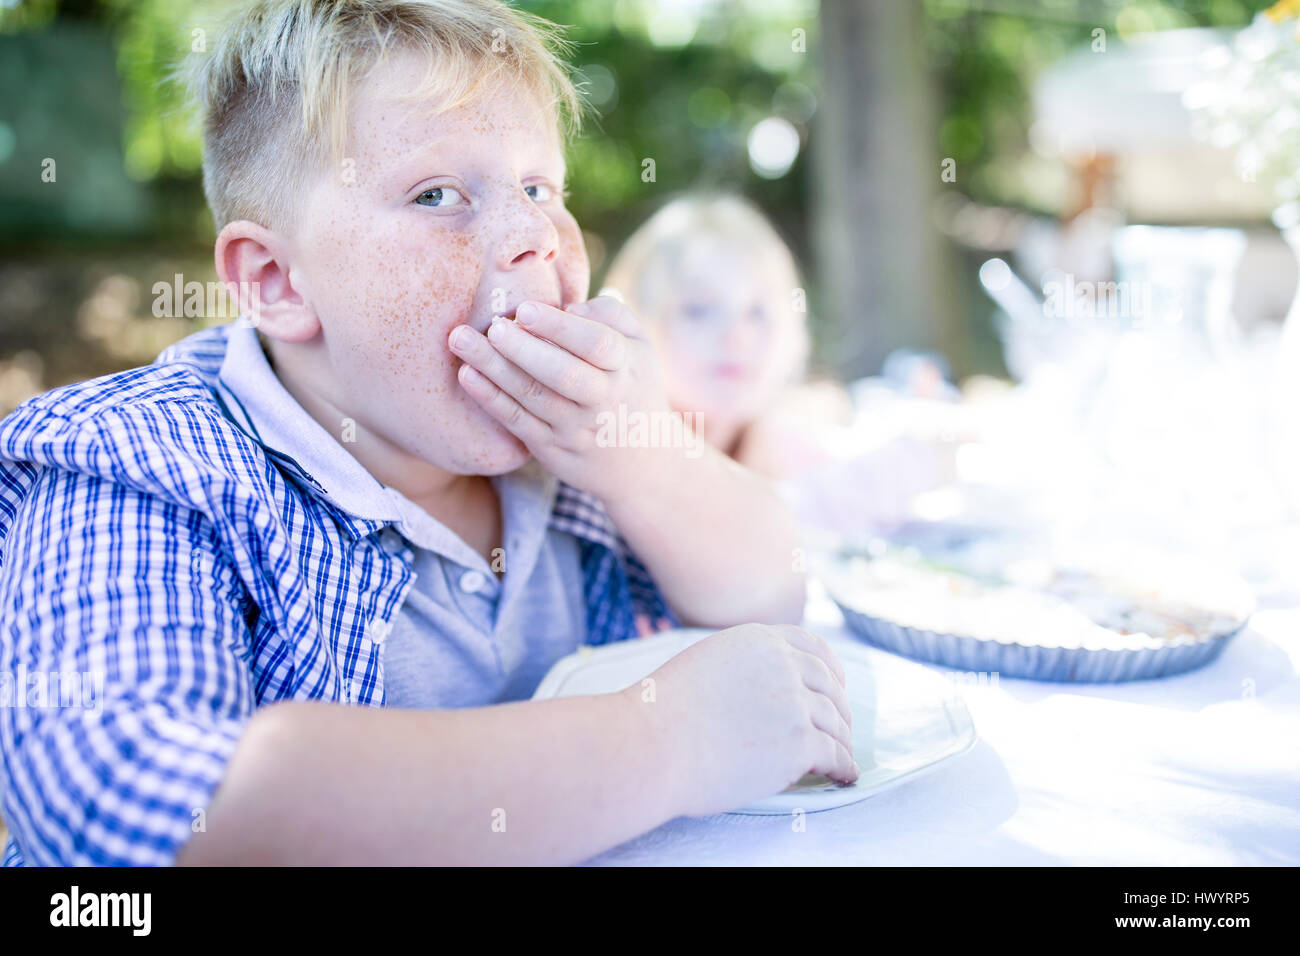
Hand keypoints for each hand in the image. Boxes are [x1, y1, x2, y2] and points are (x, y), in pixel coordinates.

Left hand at [448, 295, 680, 503]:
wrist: (641, 466)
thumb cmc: (632, 387)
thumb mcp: (640, 348)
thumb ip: (611, 315)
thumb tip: (568, 306)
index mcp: (626, 368)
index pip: (596, 345)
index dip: (560, 328)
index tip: (525, 309)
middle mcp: (602, 400)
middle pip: (563, 375)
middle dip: (525, 350)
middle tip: (493, 326)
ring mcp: (574, 429)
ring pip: (532, 397)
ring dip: (494, 368)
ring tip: (461, 339)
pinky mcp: (550, 449)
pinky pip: (517, 422)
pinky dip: (490, 399)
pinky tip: (466, 374)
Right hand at [623, 624, 858, 817]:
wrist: (652, 744)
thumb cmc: (663, 712)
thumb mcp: (706, 662)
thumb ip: (743, 664)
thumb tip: (766, 686)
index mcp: (760, 641)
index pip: (813, 648)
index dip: (832, 670)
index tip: (837, 687)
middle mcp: (784, 666)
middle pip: (830, 687)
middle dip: (840, 709)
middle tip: (841, 729)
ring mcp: (794, 704)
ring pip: (836, 723)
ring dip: (842, 741)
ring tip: (841, 756)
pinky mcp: (799, 744)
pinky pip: (836, 756)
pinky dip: (845, 767)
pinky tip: (844, 776)